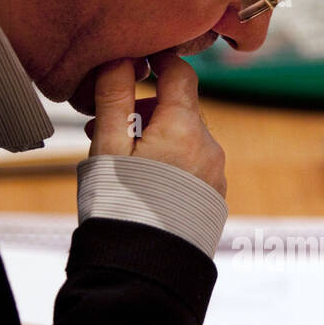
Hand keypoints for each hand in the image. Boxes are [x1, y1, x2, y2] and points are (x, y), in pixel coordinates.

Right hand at [83, 51, 226, 196]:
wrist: (146, 266)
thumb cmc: (121, 206)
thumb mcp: (108, 146)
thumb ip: (114, 97)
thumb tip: (121, 58)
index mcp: (183, 127)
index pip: (180, 72)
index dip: (160, 59)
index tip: (141, 58)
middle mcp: (208, 146)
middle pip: (179, 108)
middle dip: (146, 110)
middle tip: (109, 126)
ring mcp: (215, 172)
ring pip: (185, 138)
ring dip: (157, 138)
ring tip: (123, 161)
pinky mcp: (214, 196)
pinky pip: (193, 165)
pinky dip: (171, 163)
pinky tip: (145, 183)